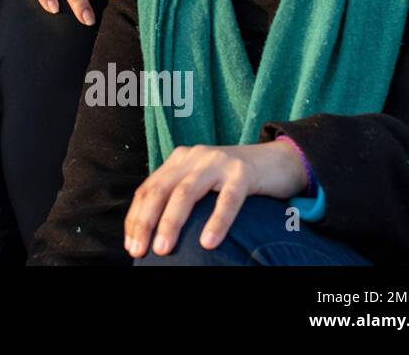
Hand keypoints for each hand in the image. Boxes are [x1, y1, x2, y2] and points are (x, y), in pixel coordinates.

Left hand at [123, 141, 308, 258]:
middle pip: (160, 190)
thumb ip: (180, 196)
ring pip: (186, 193)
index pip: (148, 188)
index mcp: (179, 160)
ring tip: (163, 249)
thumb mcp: (202, 182)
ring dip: (171, 223)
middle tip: (139, 250)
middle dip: (146, 222)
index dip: (136, 217)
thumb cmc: (235, 181)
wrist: (278, 161)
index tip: (130, 244)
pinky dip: (216, 222)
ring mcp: (217, 163)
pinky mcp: (243, 173)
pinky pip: (227, 200)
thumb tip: (155, 231)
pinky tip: (207, 243)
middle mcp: (193, 158)